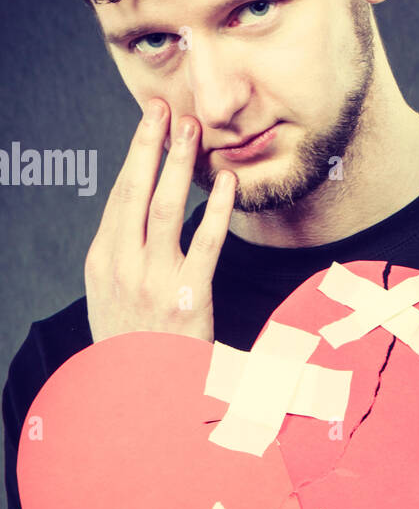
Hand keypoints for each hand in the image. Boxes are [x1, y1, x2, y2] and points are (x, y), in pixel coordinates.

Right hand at [84, 99, 235, 343]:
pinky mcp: (188, 298)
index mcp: (102, 261)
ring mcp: (153, 281)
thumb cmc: (132, 343)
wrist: (139, 398)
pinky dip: (215, 209)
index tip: (150, 123)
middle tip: (166, 110)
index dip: (136, 155)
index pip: (119, 195)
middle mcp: (123, 266)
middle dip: (150, 145)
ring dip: (178, 165)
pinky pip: (204, 244)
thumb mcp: (112, 297)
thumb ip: (124, 255)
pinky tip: (226, 183)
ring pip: (164, 208)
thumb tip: (139, 212)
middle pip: (135, 191)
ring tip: (192, 132)